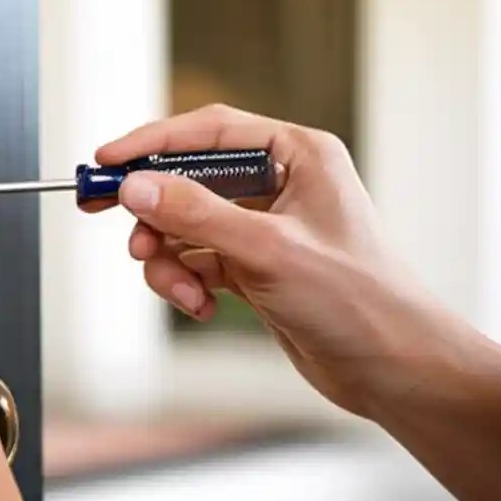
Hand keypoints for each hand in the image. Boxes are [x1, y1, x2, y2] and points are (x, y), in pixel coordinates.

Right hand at [95, 104, 455, 416]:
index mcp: (299, 156)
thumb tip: (136, 186)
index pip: (209, 132)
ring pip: (186, 227)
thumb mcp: (266, 250)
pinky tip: (202, 306)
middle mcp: (282, 185)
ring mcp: (266, 228)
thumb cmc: (359, 300)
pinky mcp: (255, 267)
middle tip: (119, 230)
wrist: (393, 368)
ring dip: (169, 260)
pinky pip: (197, 262)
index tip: (106, 162)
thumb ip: (196, 214)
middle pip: (188, 180)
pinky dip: (187, 284)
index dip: (152, 144)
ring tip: (179, 290)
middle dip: (155, 214)